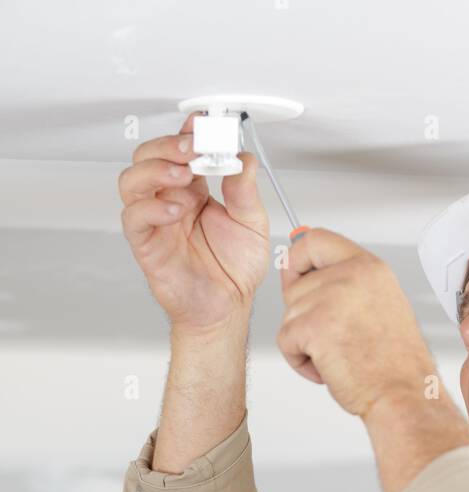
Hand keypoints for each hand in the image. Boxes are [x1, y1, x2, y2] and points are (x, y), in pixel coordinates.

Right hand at [118, 113, 269, 332]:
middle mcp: (171, 198)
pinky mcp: (146, 243)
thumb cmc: (235, 271)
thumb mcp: (253, 225)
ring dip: (155, 169)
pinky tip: (176, 210)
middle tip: (193, 147)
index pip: (182, 148)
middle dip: (170, 145)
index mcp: (196, 189)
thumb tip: (243, 159)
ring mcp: (155, 219)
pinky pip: (134, 217)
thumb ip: (246, 192)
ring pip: (132, 179)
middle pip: (149, 155)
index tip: (205, 122)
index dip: (189, 131)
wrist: (225, 309)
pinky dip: (152, 207)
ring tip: (183, 174)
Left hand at [277, 228, 435, 415]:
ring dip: (305, 343)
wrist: (403, 395)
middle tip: (334, 338)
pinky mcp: (314, 326)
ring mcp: (331, 298)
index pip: (314, 240)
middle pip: (295, 285)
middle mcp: (351, 275)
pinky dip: (301, 362)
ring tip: (339, 356)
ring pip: (289, 315)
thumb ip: (348, 284)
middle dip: (304, 316)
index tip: (295, 278)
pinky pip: (286, 341)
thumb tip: (309, 275)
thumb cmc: (395, 365)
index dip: (296, 260)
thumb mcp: (380, 305)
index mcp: (370, 267)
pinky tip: (329, 368)